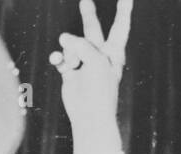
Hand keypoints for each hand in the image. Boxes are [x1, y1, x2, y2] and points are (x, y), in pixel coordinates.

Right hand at [52, 0, 133, 153]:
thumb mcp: (96, 60)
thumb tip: (63, 38)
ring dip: (70, 52)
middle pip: (92, 29)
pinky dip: (58, 58)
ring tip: (73, 64)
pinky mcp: (70, 72)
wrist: (89, 115)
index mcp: (113, 52)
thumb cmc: (99, 89)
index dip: (123, 11)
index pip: (119, 26)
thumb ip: (80, 44)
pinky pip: (61, 58)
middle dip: (88, 15)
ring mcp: (83, 63)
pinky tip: (57, 61)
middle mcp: (98, 55)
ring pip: (72, 45)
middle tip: (85, 0)